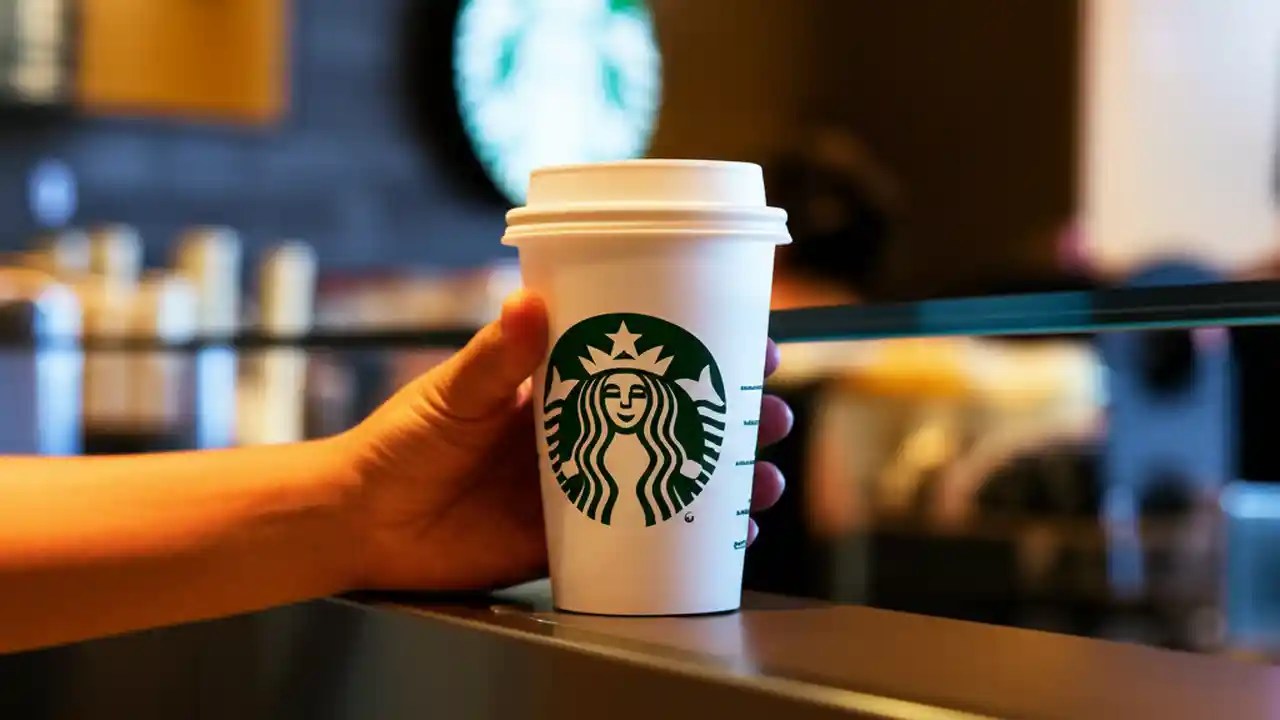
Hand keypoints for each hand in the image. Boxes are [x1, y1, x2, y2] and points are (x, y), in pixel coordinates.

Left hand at [340, 291, 793, 591]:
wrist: (359, 523)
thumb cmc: (398, 443)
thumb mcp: (451, 391)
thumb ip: (493, 356)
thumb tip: (527, 302)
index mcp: (557, 387)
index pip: (644, 361)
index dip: (699, 353)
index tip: (751, 343)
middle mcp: (579, 434)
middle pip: (673, 422)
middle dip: (731, 420)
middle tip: (771, 415)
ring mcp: (579, 489)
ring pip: (669, 479)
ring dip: (725, 478)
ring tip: (766, 478)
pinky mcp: (567, 543)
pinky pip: (638, 540)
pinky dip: (687, 537)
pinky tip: (727, 537)